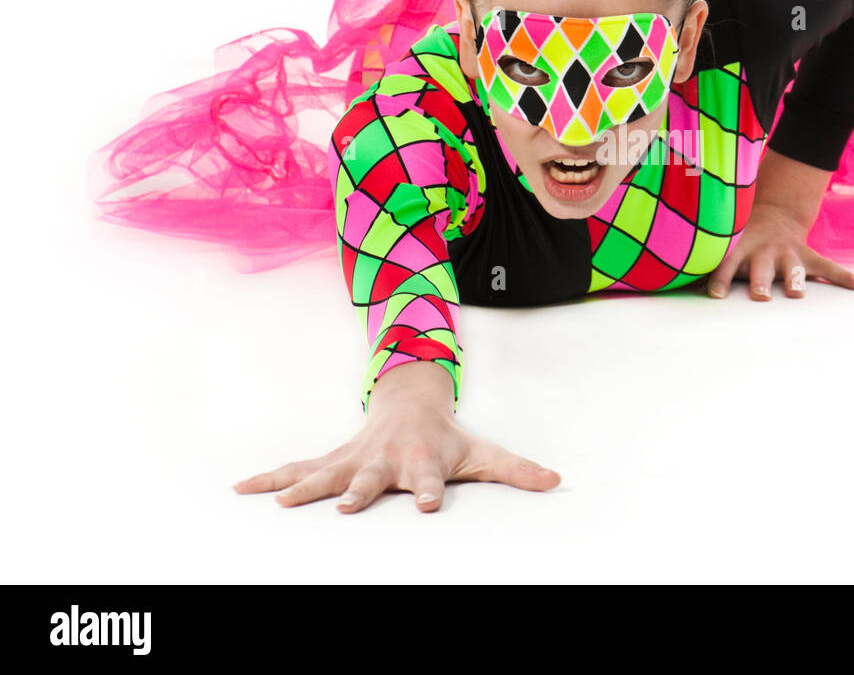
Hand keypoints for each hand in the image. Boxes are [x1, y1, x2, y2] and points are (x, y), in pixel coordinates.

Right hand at [232, 361, 560, 512]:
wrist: (411, 402)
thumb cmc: (448, 437)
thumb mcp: (484, 452)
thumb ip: (517, 470)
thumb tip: (557, 480)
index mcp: (423, 462)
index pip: (429, 480)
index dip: (430, 492)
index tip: (428, 505)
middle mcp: (385, 460)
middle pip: (371, 479)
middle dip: (360, 491)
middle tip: (348, 505)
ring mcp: (355, 459)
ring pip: (326, 473)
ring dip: (303, 486)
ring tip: (281, 500)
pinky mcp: (332, 460)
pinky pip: (298, 468)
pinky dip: (270, 477)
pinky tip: (241, 488)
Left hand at [706, 200, 853, 299]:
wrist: (773, 211)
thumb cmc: (739, 237)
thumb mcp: (721, 243)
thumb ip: (700, 262)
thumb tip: (662, 281)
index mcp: (740, 250)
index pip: (726, 265)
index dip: (719, 279)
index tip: (715, 296)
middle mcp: (763, 252)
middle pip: (761, 270)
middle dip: (760, 283)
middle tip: (759, 296)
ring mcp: (787, 253)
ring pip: (793, 268)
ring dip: (795, 280)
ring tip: (798, 293)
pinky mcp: (807, 255)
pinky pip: (828, 267)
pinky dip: (844, 277)